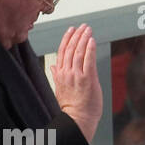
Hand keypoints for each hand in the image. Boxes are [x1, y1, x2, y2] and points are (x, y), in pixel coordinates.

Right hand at [53, 25, 101, 143]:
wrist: (77, 118)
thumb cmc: (72, 107)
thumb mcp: (60, 89)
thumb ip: (57, 75)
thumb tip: (53, 67)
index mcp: (59, 74)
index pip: (62, 52)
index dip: (67, 39)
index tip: (71, 30)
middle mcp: (66, 73)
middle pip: (70, 49)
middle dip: (77, 36)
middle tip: (83, 26)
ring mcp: (76, 75)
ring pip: (78, 52)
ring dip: (83, 39)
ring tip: (88, 30)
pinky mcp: (87, 79)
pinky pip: (88, 60)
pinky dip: (89, 49)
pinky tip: (91, 40)